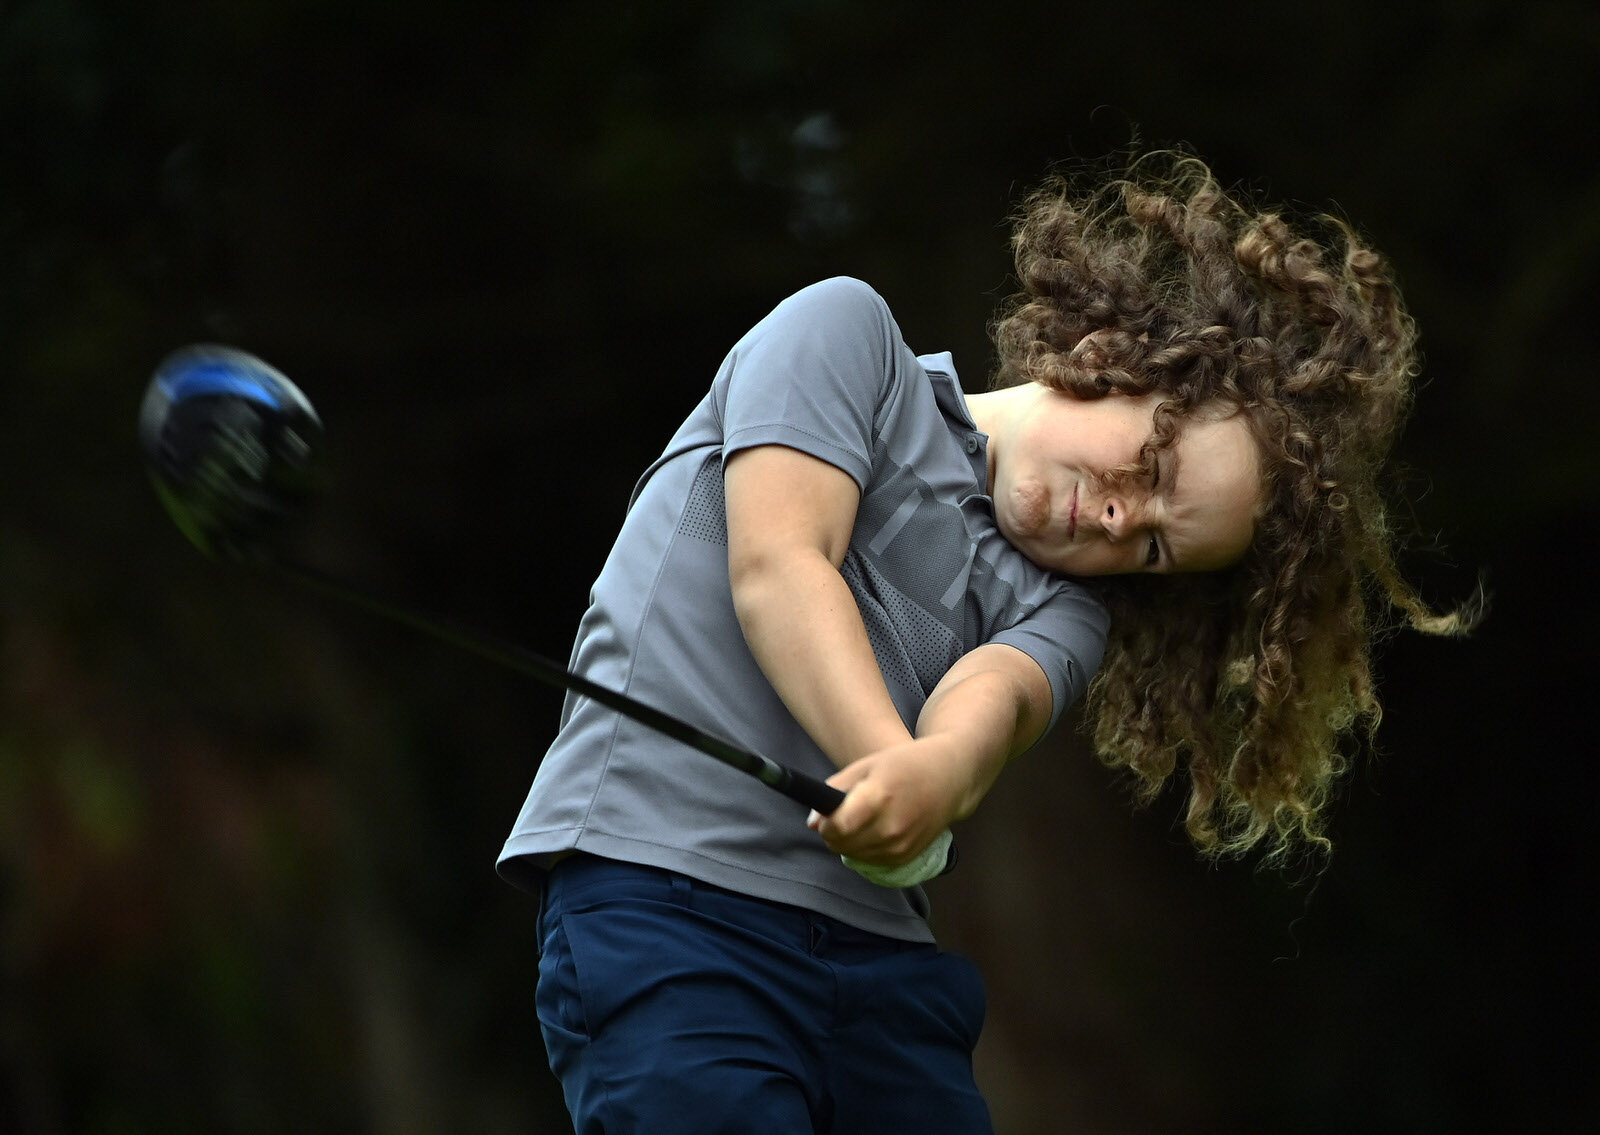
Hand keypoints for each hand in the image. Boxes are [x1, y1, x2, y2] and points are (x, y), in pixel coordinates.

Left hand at [807, 734, 969, 866]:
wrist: (950, 779)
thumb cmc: (904, 765)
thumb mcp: (866, 765)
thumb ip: (835, 790)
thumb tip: (812, 823)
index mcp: (879, 796)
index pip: (839, 826)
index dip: (825, 823)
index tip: (825, 816)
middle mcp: (892, 826)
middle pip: (842, 844)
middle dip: (833, 833)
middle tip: (841, 816)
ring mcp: (901, 844)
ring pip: (853, 855)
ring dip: (848, 842)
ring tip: (860, 820)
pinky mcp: (906, 857)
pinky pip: (870, 861)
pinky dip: (864, 849)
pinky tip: (875, 829)